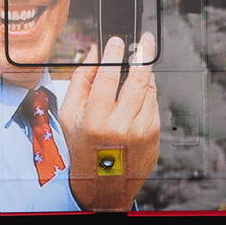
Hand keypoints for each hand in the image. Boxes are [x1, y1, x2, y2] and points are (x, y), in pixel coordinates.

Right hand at [59, 32, 159, 211]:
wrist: (102, 184)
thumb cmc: (81, 147)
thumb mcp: (71, 114)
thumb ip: (82, 80)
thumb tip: (95, 51)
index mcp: (96, 119)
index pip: (109, 76)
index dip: (115, 54)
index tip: (117, 40)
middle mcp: (122, 125)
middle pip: (138, 79)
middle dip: (143, 54)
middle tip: (145, 40)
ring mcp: (142, 132)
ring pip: (149, 91)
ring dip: (145, 73)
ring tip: (139, 62)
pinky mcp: (155, 136)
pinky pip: (154, 105)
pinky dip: (147, 93)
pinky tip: (138, 91)